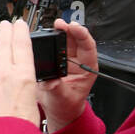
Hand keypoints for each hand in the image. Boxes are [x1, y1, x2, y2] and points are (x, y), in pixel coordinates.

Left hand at [0, 20, 40, 129]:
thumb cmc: (19, 131)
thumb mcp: (34, 104)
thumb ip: (26, 89)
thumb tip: (22, 83)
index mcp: (23, 75)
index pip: (22, 44)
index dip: (20, 30)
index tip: (19, 24)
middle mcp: (3, 73)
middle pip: (4, 43)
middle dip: (4, 30)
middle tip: (5, 24)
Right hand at [37, 18, 98, 132]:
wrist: (58, 110)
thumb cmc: (66, 106)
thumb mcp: (63, 99)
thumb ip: (57, 89)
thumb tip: (50, 81)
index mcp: (88, 69)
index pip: (88, 47)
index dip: (82, 34)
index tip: (74, 26)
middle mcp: (79, 61)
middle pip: (77, 39)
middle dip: (70, 29)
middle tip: (60, 24)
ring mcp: (67, 59)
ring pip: (66, 40)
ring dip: (61, 31)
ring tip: (55, 25)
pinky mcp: (56, 59)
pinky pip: (55, 45)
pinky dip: (51, 39)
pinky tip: (46, 35)